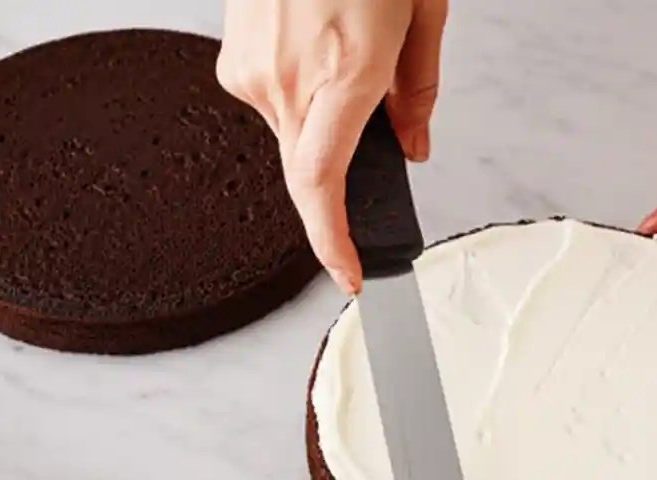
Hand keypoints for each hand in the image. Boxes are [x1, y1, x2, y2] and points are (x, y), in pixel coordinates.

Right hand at [217, 0, 447, 293]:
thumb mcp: (422, 11)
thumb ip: (417, 92)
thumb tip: (411, 148)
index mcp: (339, 73)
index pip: (321, 185)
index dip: (331, 242)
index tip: (348, 275)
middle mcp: (283, 79)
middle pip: (312, 164)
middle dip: (348, 161)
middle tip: (378, 112)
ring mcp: (250, 65)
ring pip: (293, 129)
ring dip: (328, 114)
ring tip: (355, 48)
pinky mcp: (233, 50)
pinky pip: (273, 95)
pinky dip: (305, 87)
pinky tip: (324, 39)